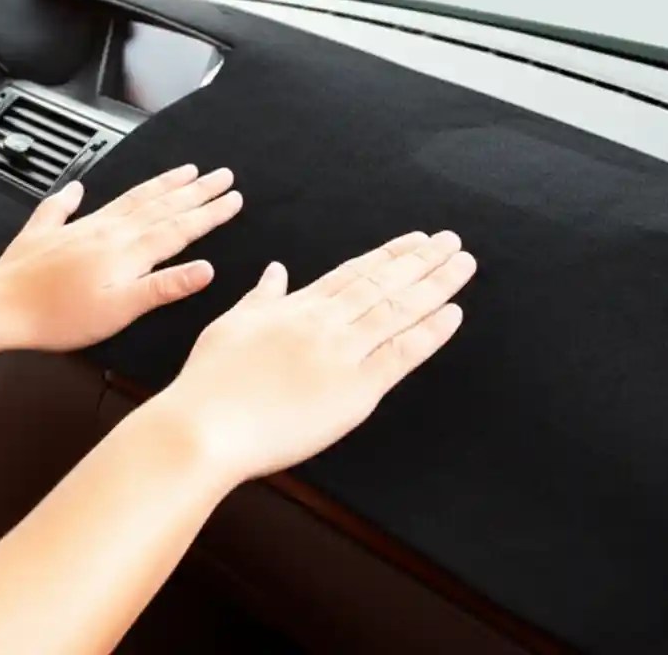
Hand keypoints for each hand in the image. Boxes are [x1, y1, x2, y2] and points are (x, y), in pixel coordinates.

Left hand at [0, 164, 242, 351]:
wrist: (1, 307)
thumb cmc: (60, 317)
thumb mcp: (120, 310)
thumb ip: (163, 287)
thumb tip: (205, 270)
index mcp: (127, 251)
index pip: (179, 227)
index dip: (209, 213)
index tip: (233, 197)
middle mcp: (106, 231)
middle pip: (159, 205)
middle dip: (195, 190)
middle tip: (221, 174)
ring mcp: (77, 227)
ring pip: (127, 199)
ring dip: (158, 185)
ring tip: (182, 170)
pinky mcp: (47, 233)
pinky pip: (66, 206)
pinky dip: (75, 194)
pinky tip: (78, 187)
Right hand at [158, 231, 475, 482]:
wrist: (204, 426)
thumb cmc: (209, 383)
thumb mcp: (230, 325)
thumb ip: (262, 297)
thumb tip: (277, 270)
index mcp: (296, 307)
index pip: (354, 273)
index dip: (389, 255)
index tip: (416, 240)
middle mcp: (324, 322)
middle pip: (383, 283)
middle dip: (422, 260)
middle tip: (452, 240)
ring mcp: (342, 354)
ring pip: (398, 310)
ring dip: (435, 285)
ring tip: (462, 264)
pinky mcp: (354, 390)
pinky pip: (401, 355)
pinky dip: (429, 333)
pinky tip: (453, 313)